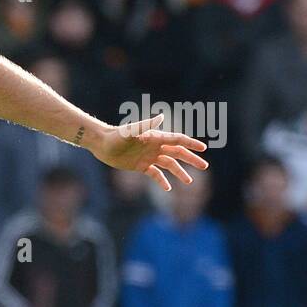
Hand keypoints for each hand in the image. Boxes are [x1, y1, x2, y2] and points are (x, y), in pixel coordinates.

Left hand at [88, 115, 208, 190]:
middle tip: (204, 166)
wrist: (102, 144)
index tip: (203, 149)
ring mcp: (149, 157)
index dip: (191, 144)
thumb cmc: (115, 136)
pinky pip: (155, 174)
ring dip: (179, 172)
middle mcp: (155, 147)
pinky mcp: (141, 166)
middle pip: (178, 153)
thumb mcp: (130, 131)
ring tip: (189, 182)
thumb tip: (161, 117)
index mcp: (156, 137)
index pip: (178, 140)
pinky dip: (162, 181)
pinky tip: (168, 188)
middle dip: (191, 159)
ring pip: (169, 165)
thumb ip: (146, 125)